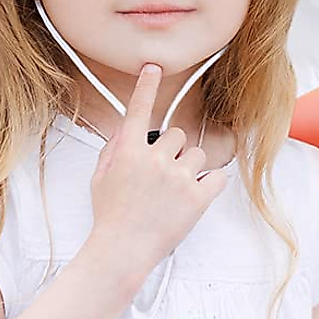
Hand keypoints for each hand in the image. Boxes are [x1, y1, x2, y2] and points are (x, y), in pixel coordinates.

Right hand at [89, 63, 228, 274]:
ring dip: (191, 167)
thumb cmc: (110, 218)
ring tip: (176, 192)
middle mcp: (154, 158)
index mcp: (128, 152)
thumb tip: (126, 133)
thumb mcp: (100, 179)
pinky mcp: (197, 196)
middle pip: (176, 136)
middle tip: (163, 177)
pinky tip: (197, 196)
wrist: (122, 251)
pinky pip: (217, 176)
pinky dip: (211, 184)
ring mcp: (178, 176)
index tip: (153, 67)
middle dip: (173, 152)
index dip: (146, 86)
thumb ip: (113, 151)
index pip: (138, 111)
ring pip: (198, 153)